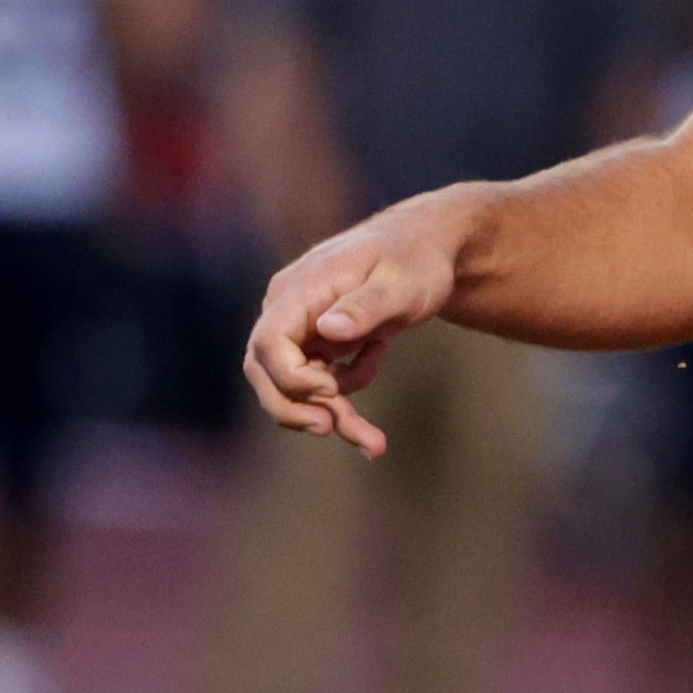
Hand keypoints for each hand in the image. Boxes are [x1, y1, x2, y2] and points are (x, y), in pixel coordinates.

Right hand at [239, 200, 467, 456]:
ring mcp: (300, 327)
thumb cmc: (415, 259)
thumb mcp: (400, 282)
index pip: (268, 342)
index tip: (331, 388)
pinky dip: (345, 391)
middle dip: (297, 410)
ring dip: (329, 414)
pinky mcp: (316, 342)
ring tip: (375, 444)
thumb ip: (365, 306)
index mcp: (299, 289)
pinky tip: (377, 357)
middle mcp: (288, 308)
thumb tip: (327, 329)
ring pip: (294, 387)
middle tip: (337, 431)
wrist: (426, 248)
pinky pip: (317, 382)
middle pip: (265, 372)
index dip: (291, 377)